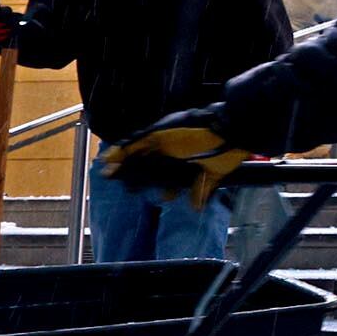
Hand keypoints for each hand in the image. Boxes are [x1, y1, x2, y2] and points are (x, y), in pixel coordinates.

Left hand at [103, 106, 251, 207]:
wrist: (230, 129)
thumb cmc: (228, 150)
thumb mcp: (215, 173)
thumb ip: (203, 188)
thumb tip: (197, 207)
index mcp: (184, 160)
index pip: (165, 175)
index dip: (156, 185)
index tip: (153, 196)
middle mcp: (171, 150)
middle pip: (146, 163)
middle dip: (132, 173)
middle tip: (118, 182)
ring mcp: (164, 141)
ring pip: (137, 152)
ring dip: (122, 162)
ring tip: (106, 171)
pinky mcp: (159, 132)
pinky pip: (136, 140)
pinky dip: (123, 148)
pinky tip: (110, 156)